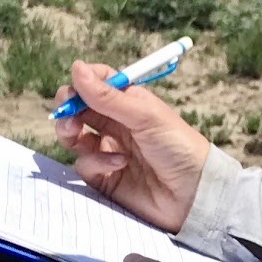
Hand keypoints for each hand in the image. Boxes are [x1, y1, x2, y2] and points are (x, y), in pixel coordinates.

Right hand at [53, 61, 209, 233]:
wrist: (194, 194)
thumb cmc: (178, 146)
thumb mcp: (144, 115)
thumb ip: (108, 96)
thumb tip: (76, 67)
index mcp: (129, 102)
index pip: (96, 83)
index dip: (81, 84)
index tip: (74, 90)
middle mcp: (116, 124)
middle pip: (78, 109)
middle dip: (67, 109)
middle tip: (68, 116)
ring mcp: (108, 150)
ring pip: (74, 137)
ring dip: (70, 133)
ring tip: (77, 133)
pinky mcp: (105, 178)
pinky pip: (85, 166)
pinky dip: (97, 163)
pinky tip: (121, 164)